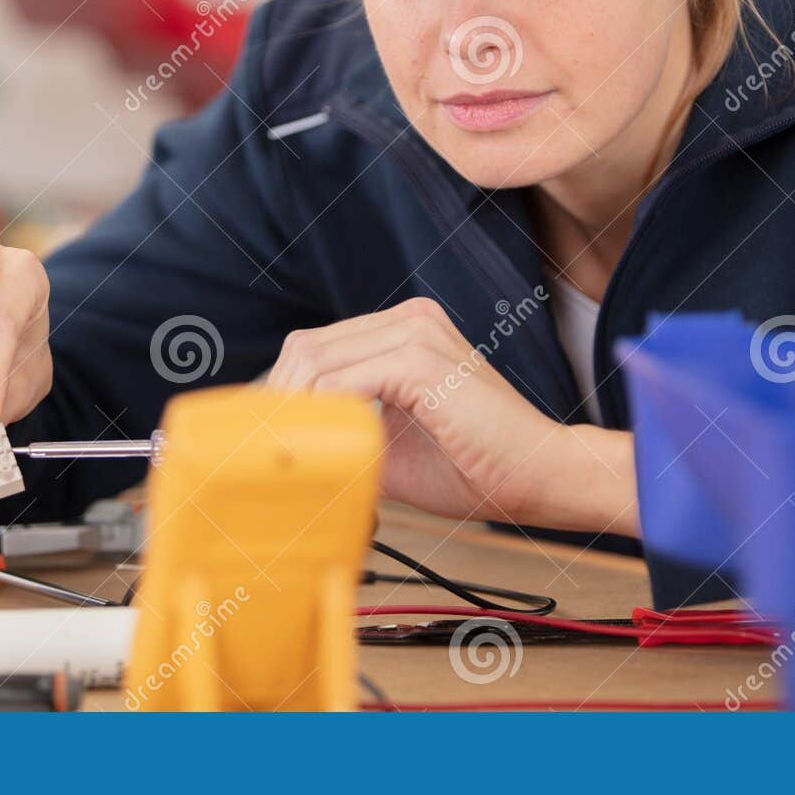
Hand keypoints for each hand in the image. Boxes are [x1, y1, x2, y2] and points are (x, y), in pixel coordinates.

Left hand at [265, 297, 637, 532]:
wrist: (540, 476)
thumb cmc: (475, 466)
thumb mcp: (387, 445)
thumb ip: (341, 430)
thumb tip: (280, 447)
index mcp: (402, 330)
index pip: (314, 349)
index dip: (277, 392)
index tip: (254, 438)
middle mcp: (408, 318)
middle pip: (304, 347)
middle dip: (272, 400)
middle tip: (257, 452)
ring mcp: (416, 332)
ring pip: (315, 361)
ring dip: (289, 412)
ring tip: (281, 456)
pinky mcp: (422, 359)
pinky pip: (343, 383)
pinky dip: (319, 416)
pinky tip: (316, 450)